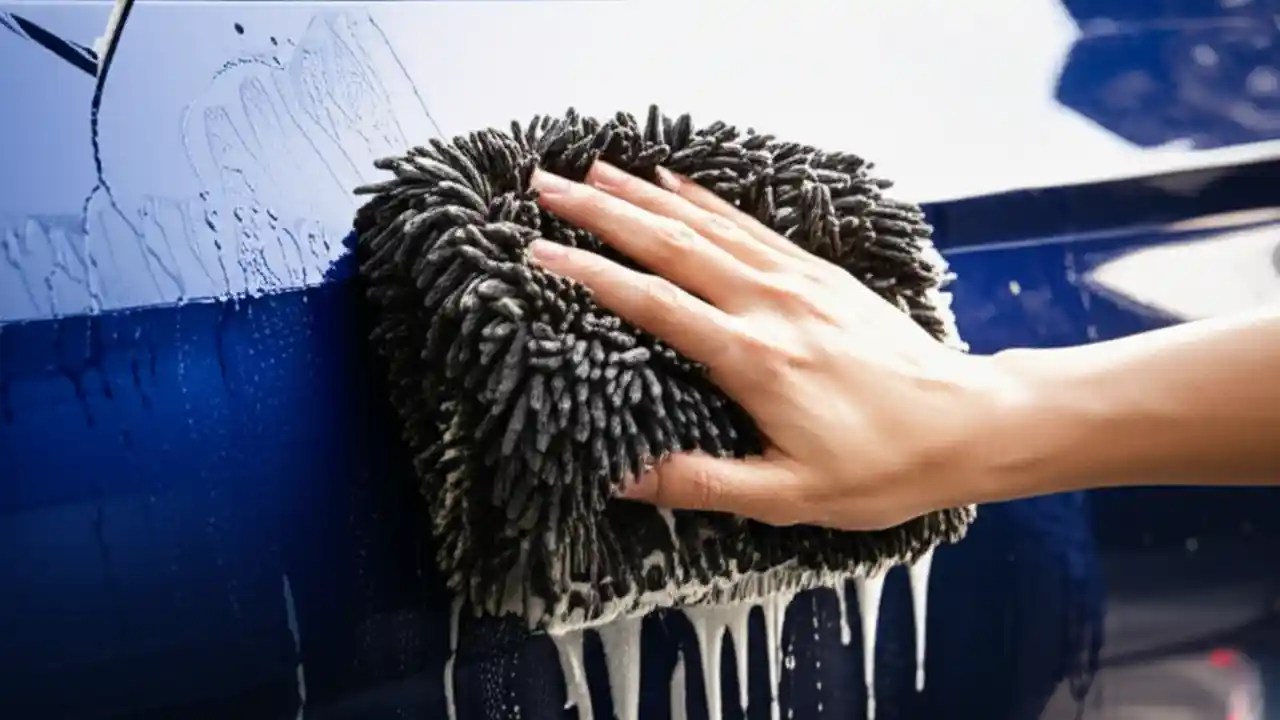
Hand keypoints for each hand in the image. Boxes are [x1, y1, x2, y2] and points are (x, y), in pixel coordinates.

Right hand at [527, 162, 1019, 529]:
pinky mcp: (820, 273)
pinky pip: (751, 225)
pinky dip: (706, 198)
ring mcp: (797, 280)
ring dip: (644, 194)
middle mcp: (770, 304)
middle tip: (546, 187)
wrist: (970, 422)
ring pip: (706, 223)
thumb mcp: (789, 495)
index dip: (593, 276)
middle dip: (602, 213)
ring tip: (593, 169)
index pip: (655, 304)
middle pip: (671, 244)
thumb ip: (702, 482)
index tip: (541, 253)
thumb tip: (623, 476)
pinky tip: (675, 181)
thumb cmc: (883, 467)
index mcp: (755, 359)